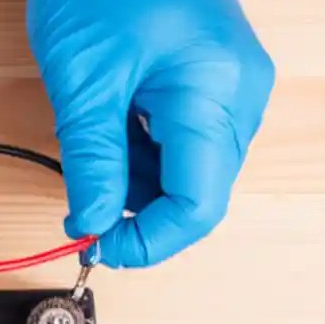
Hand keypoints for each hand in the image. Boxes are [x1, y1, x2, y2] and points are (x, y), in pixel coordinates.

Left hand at [27, 0, 274, 267]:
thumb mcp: (84, 81)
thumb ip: (92, 161)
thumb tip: (94, 225)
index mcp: (217, 93)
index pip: (197, 205)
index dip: (149, 243)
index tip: (99, 249)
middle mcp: (240, 92)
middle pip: (199, 189)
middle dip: (140, 211)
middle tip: (84, 213)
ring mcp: (233, 82)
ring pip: (191, 166)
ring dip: (139, 182)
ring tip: (89, 156)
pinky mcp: (215, 74)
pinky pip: (187, 134)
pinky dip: (145, 151)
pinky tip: (109, 135)